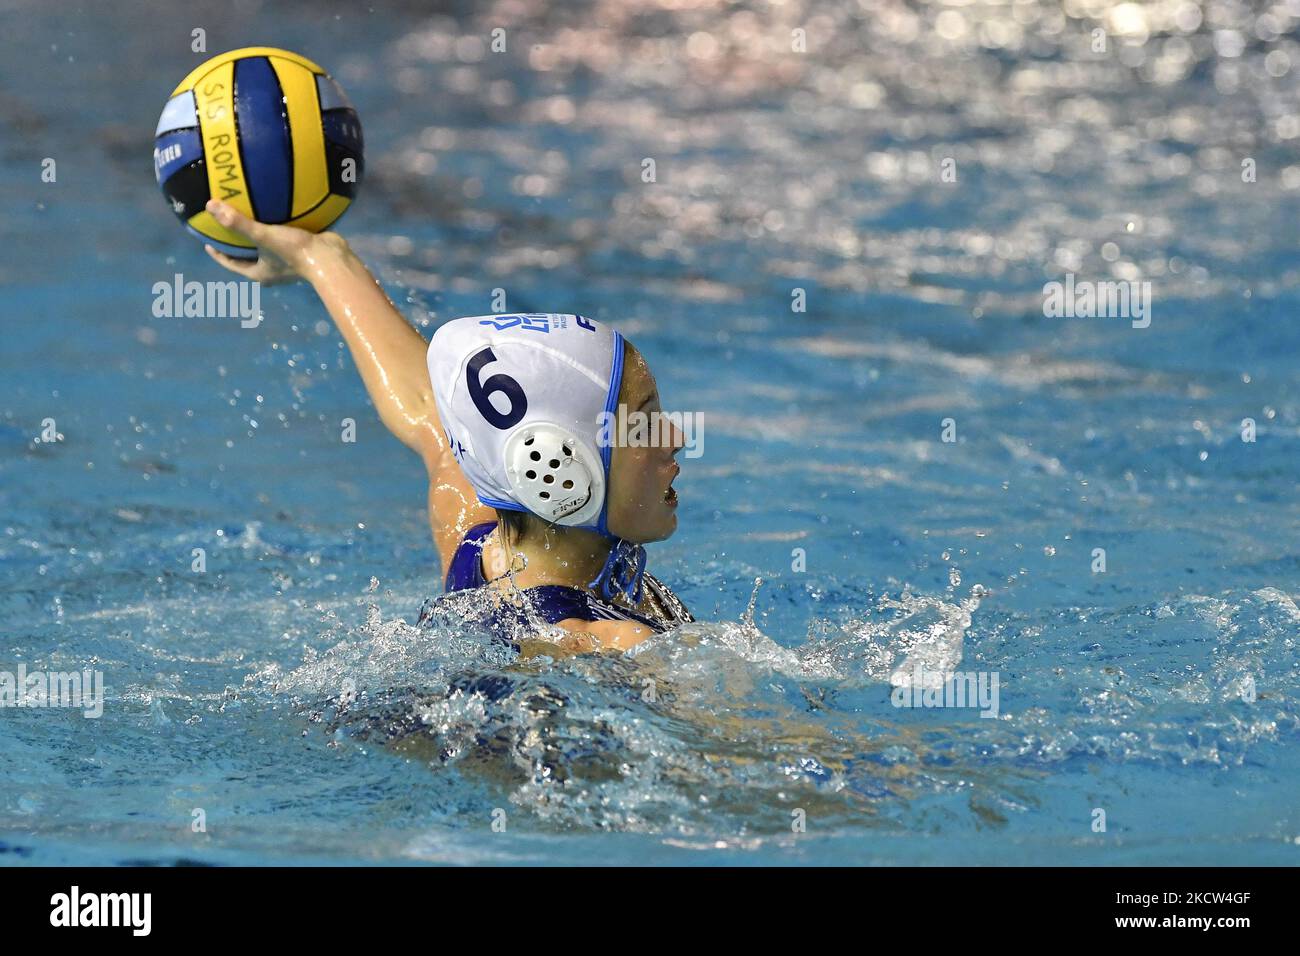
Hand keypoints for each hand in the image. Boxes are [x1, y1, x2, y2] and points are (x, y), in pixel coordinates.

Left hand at [202, 199, 341, 284]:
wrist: (330, 258)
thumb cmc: (293, 252)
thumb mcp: (262, 236)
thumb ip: (238, 223)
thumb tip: (210, 206)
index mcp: (259, 273)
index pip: (231, 264)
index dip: (218, 254)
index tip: (208, 242)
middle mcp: (272, 272)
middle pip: (247, 258)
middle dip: (237, 246)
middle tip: (227, 229)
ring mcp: (287, 264)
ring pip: (265, 250)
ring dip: (258, 238)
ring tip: (250, 219)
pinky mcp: (300, 254)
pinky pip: (282, 241)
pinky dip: (276, 230)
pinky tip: (276, 214)